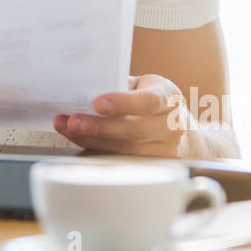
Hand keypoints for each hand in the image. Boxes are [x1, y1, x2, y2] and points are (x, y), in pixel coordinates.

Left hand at [53, 74, 194, 157]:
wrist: (181, 129)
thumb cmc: (154, 101)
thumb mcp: (145, 85)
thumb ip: (122, 84)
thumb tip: (87, 85)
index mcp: (168, 98)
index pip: (148, 101)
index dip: (123, 103)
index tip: (98, 103)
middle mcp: (170, 126)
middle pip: (133, 130)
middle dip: (99, 127)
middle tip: (73, 121)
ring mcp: (164, 149)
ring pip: (124, 149)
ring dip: (92, 139)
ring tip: (69, 128)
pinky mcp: (154, 165)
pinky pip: (120, 159)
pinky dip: (97, 149)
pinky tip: (79, 139)